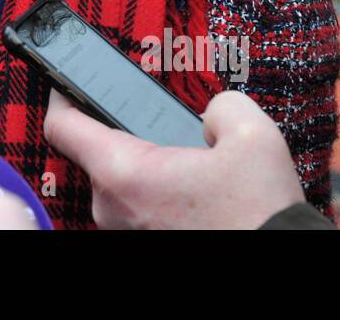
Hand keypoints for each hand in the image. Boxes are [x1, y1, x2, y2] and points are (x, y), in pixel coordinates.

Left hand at [43, 88, 306, 228]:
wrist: (278, 259)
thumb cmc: (259, 215)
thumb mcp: (252, 135)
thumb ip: (222, 104)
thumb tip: (212, 114)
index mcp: (123, 172)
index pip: (62, 125)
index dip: (62, 93)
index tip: (68, 80)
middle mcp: (112, 207)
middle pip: (98, 151)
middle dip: (129, 132)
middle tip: (164, 123)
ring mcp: (124, 230)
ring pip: (123, 180)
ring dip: (149, 165)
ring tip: (191, 161)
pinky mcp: (143, 242)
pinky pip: (138, 205)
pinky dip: (159, 191)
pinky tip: (195, 188)